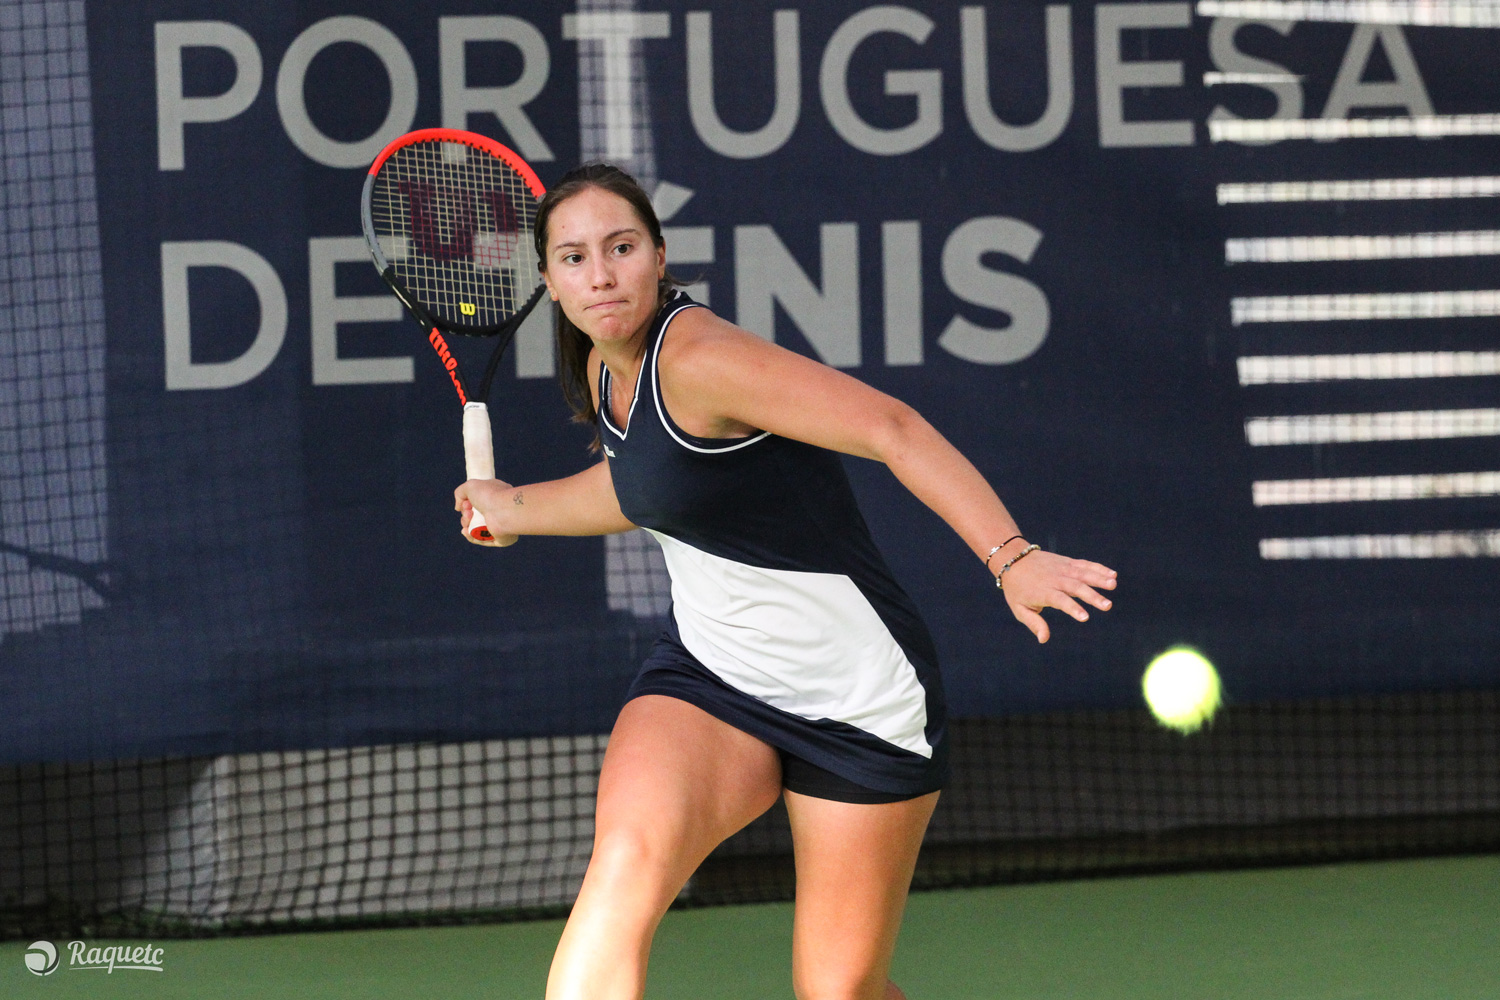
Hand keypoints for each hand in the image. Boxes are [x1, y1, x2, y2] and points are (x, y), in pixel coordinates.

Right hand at [454, 479, 518, 546]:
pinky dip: (472, 536)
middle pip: (475, 516)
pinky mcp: (501, 538)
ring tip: (468, 519)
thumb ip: (460, 493)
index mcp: (497, 496)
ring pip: (477, 528)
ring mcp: (500, 525)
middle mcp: (500, 510)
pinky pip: (483, 540)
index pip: (479, 502)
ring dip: (467, 524)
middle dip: (466, 515)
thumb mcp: (470, 486)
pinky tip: (466, 532)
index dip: (468, 503)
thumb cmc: (490, 495)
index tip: (465, 503)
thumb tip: (458, 508)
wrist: (503, 510)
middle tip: (468, 511)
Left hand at [998, 549, 1115, 642]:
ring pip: (1083, 573)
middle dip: (1092, 596)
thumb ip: (1034, 623)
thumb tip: (1044, 640)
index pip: (1060, 600)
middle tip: (1107, 606)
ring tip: (1113, 585)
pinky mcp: (1068, 562)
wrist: (1014, 559)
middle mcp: (1055, 579)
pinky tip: (1113, 574)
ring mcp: (1062, 569)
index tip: (1085, 617)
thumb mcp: (1019, 609)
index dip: (1072, 608)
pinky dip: (1098, 568)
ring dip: (1099, 578)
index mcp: (1043, 592)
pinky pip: (1085, 565)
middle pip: (1076, 587)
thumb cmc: (1017, 589)